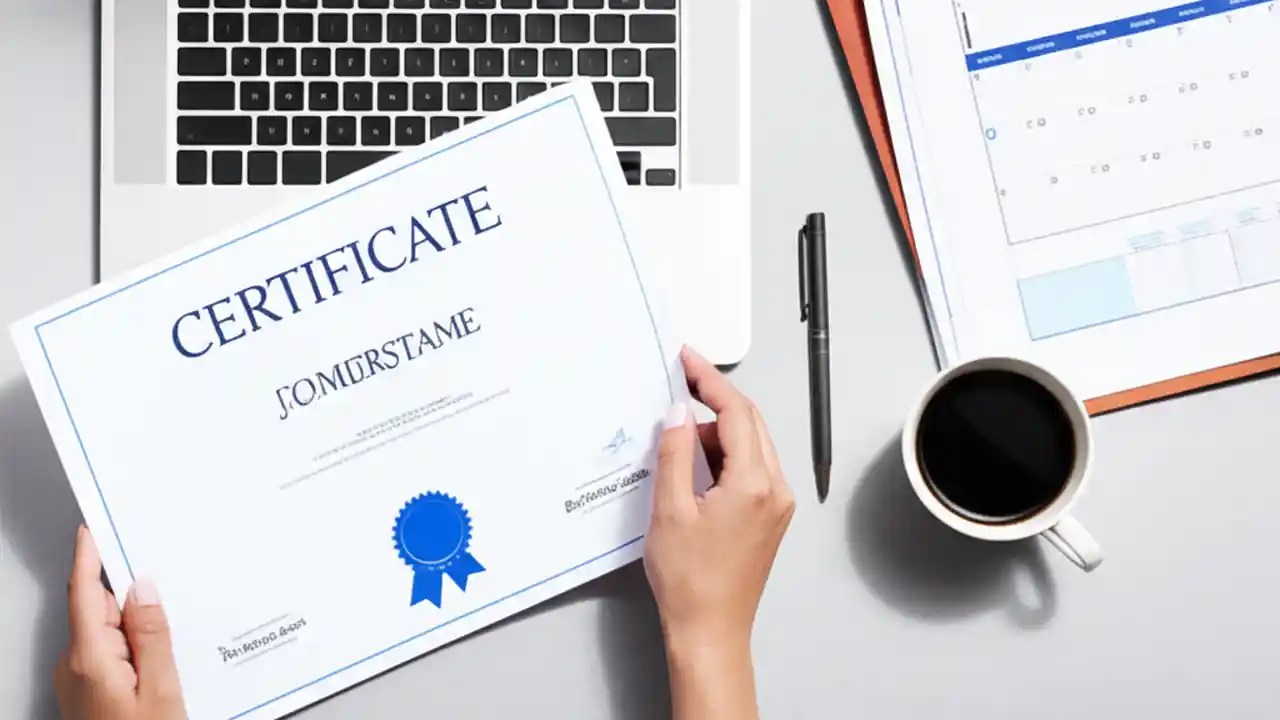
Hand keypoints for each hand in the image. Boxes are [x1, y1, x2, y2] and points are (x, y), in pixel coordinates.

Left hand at [55, 526, 186, 719]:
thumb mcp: (161, 691)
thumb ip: (152, 634)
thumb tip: (143, 587)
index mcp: (89, 659)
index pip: (85, 593)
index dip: (89, 557)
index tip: (93, 527)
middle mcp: (75, 667)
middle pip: (97, 609)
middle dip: (125, 587)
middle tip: (157, 563)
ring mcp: (80, 682)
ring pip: (106, 631)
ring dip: (133, 619)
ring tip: (169, 617)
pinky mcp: (91, 694)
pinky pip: (110, 652)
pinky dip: (132, 641)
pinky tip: (159, 649)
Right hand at [644, 347, 793, 719]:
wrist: (711, 632)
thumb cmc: (690, 582)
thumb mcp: (670, 509)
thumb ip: (676, 453)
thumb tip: (679, 413)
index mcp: (754, 484)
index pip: (736, 412)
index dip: (710, 380)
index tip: (688, 360)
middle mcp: (775, 490)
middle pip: (749, 423)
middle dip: (715, 401)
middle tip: (681, 384)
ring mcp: (776, 504)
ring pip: (751, 445)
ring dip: (718, 432)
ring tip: (679, 440)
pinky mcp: (770, 517)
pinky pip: (752, 469)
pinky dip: (725, 457)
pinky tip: (696, 465)